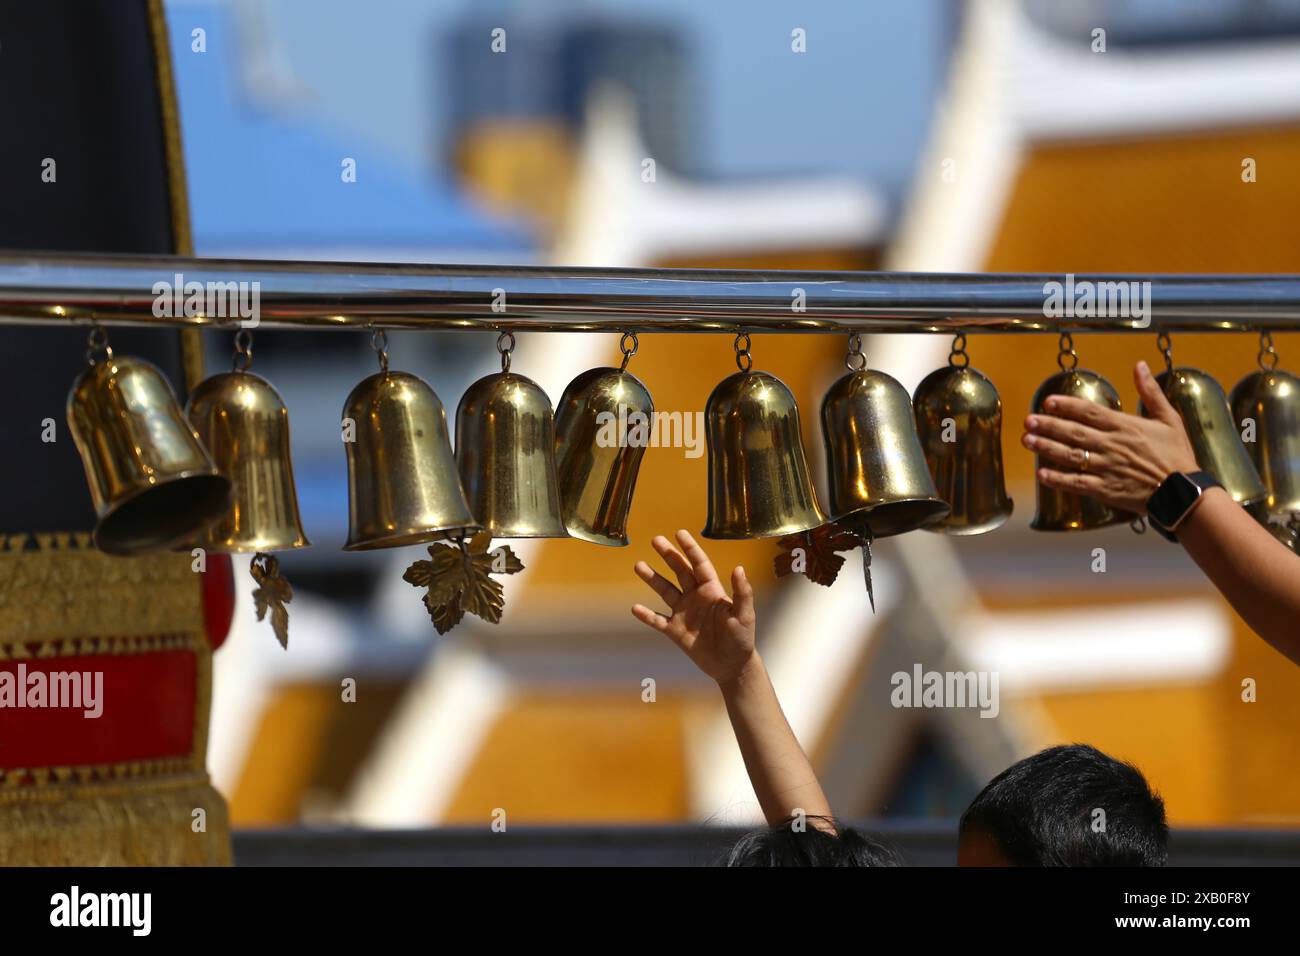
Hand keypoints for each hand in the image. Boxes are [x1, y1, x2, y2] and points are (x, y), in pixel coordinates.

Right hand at [631, 529, 756, 684]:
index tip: (679, 532)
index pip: (699, 564)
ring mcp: (684, 613)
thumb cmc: (742, 638)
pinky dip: (646, 615)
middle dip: (668, 555)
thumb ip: (742, 593)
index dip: (690, 548)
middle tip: (655, 539)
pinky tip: (635, 608)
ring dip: (652, 579)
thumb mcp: (744, 615)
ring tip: (638, 565)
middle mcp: (696, 597)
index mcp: (712, 590)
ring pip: (665, 591)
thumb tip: (739, 568)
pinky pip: (657, 620)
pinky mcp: (675, 631)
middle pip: (679, 571)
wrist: (732, 665)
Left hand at [1022, 360, 1199, 514]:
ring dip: (1047, 448)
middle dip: (1049, 425)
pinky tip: (1042, 474)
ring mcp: (1107, 468)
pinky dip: (1059, 480)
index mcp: (1126, 427)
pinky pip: (1077, 483)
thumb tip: (1140, 365)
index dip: (1067, 405)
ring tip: (1028, 440)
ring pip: (1071, 456)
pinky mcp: (1106, 490)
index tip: (1048, 401)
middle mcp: (1112, 446)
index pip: (1090, 412)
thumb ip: (1150, 392)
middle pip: (1074, 433)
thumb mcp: (1169, 419)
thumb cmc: (1177, 455)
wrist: (1184, 493)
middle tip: (1028, 420)